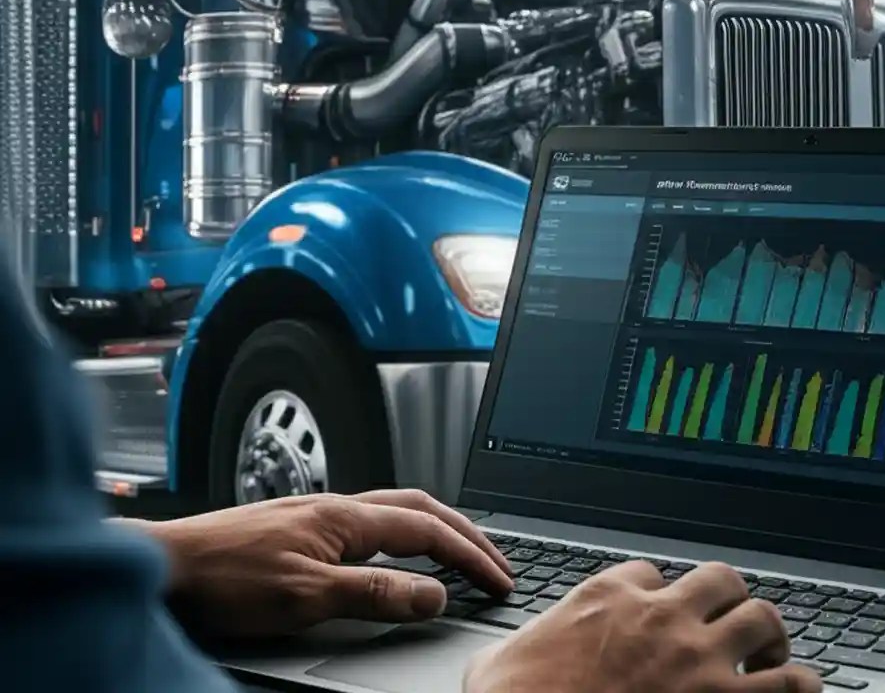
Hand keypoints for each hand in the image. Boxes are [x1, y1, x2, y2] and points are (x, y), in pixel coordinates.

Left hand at [136, 490, 512, 638]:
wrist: (165, 565)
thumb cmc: (223, 578)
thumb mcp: (305, 596)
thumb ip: (374, 593)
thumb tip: (431, 594)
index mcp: (346, 518)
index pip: (428, 532)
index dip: (470, 557)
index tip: (499, 580)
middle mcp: (337, 507)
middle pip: (421, 509)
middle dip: (466, 535)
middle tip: (496, 563)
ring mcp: (318, 515)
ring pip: (397, 511)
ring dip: (438, 530)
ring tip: (461, 553)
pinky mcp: (301, 528)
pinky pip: (372, 522)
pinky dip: (405, 535)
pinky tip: (398, 554)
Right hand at [464, 560, 822, 692]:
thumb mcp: (494, 665)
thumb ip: (515, 647)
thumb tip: (505, 658)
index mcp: (607, 598)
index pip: (649, 574)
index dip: (657, 598)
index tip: (658, 623)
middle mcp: (660, 617)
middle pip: (720, 580)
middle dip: (729, 604)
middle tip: (731, 631)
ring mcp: (699, 659)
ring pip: (764, 618)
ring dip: (770, 641)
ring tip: (771, 662)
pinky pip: (792, 684)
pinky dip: (801, 688)